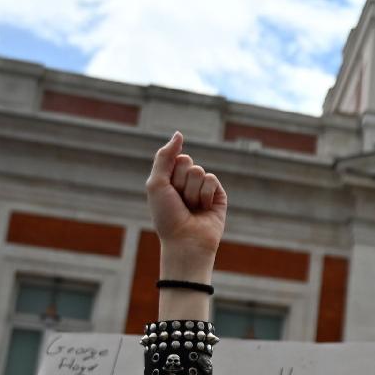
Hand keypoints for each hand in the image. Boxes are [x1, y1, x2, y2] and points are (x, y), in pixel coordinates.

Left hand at [147, 133, 226, 274]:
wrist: (185, 240)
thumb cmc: (166, 215)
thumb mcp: (157, 183)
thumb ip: (165, 156)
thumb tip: (178, 134)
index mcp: (171, 178)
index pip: (177, 158)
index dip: (172, 173)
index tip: (168, 192)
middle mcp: (187, 182)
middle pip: (188, 162)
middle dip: (181, 182)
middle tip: (179, 201)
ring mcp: (203, 188)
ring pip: (199, 171)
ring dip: (192, 191)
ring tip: (191, 208)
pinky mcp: (218, 195)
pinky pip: (211, 180)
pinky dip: (204, 194)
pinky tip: (203, 208)